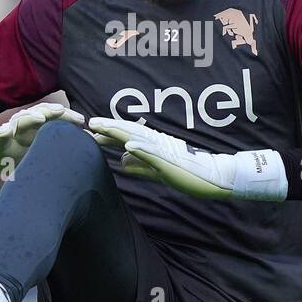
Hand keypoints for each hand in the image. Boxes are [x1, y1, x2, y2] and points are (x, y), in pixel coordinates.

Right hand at [0, 102, 84, 175]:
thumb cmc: (18, 154)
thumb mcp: (41, 150)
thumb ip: (60, 146)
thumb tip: (87, 144)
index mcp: (37, 127)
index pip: (53, 117)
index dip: (67, 116)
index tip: (82, 120)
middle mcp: (24, 126)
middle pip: (38, 113)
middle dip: (51, 111)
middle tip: (61, 110)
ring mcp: (10, 131)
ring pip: (20, 121)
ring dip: (30, 118)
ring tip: (40, 117)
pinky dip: (3, 133)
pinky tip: (6, 131)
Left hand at [87, 117, 286, 201]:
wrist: (213, 178)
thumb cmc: (187, 174)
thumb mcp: (157, 171)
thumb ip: (139, 166)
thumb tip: (121, 161)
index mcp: (153, 145)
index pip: (127, 136)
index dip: (109, 133)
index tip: (90, 130)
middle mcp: (156, 143)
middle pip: (128, 132)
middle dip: (108, 127)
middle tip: (88, 123)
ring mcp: (163, 150)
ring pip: (137, 137)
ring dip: (118, 132)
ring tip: (100, 127)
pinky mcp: (170, 160)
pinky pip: (153, 153)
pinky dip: (140, 148)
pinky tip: (126, 145)